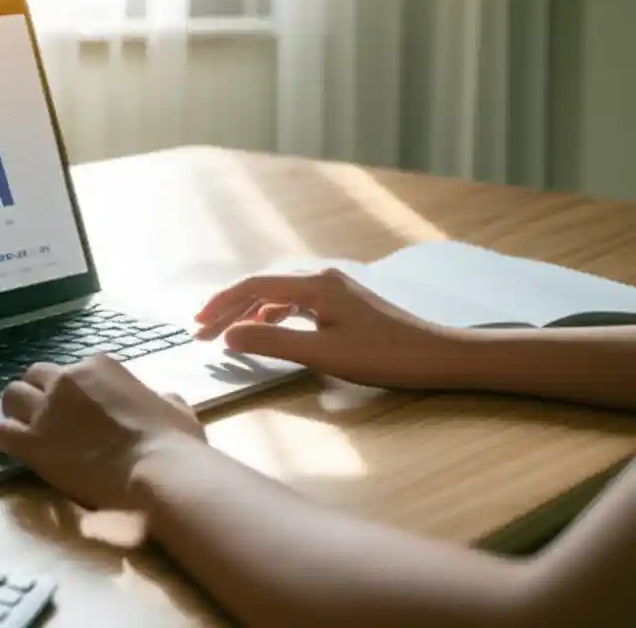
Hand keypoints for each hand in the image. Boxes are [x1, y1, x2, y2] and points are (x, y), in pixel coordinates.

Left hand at [0, 356, 205, 509]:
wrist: (157, 472)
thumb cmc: (174, 443)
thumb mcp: (177, 409)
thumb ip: (163, 399)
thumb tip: (165, 399)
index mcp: (100, 367)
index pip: (77, 369)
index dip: (77, 389)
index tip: (81, 406)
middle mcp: (67, 381)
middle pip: (37, 375)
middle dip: (38, 390)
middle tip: (43, 410)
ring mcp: (46, 411)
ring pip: (12, 396)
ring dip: (13, 408)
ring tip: (15, 422)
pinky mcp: (31, 443)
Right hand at [194, 268, 463, 388]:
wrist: (438, 356)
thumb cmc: (384, 357)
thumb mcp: (321, 353)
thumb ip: (272, 342)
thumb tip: (229, 336)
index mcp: (315, 285)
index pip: (254, 287)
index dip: (221, 305)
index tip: (197, 326)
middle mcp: (322, 279)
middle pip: (262, 288)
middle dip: (229, 308)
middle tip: (201, 332)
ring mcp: (334, 291)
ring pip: (278, 296)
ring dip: (249, 312)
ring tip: (226, 333)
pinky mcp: (343, 305)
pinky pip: (295, 304)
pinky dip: (272, 316)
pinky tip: (266, 329)